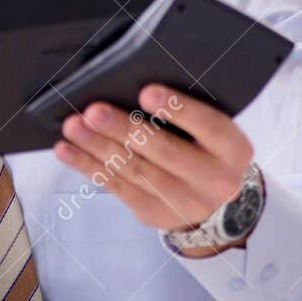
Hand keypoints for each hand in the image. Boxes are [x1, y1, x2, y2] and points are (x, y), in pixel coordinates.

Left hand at [52, 85, 254, 231]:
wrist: (214, 204)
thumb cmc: (207, 151)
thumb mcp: (214, 132)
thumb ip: (189, 112)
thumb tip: (136, 87)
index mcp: (233, 150)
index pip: (208, 126)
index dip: (178, 109)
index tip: (146, 92)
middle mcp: (213, 180)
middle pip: (164, 152)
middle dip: (124, 129)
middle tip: (94, 111)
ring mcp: (183, 202)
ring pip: (134, 171)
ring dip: (98, 147)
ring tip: (73, 127)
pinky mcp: (153, 213)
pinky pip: (116, 188)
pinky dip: (88, 167)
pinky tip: (68, 150)